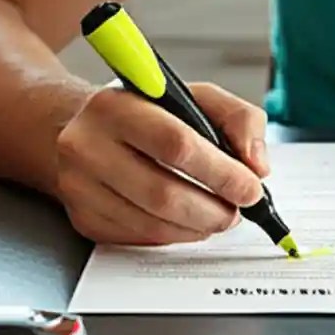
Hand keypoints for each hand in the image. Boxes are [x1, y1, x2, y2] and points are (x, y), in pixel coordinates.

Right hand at [54, 82, 269, 244]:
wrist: (77, 129)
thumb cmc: (144, 113)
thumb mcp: (193, 96)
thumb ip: (238, 119)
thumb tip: (256, 165)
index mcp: (117, 106)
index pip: (176, 144)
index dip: (221, 173)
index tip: (250, 188)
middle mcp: (87, 145)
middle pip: (163, 194)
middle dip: (213, 210)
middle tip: (237, 211)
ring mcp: (79, 187)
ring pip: (153, 224)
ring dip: (198, 228)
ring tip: (217, 216)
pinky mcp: (82, 218)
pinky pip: (139, 239)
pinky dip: (174, 235)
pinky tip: (186, 222)